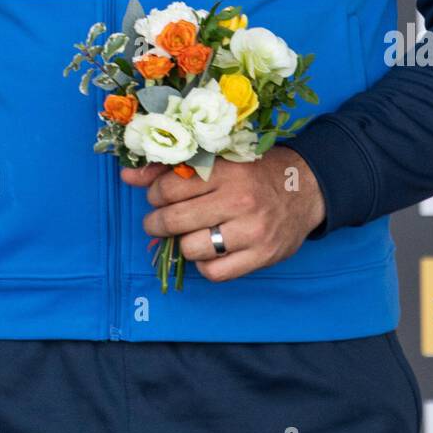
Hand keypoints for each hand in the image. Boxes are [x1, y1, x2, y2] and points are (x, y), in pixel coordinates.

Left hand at [120, 145, 325, 282]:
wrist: (306, 188)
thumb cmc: (255, 171)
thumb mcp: (219, 159)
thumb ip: (172, 167)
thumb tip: (126, 177)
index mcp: (226, 170)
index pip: (169, 188)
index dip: (154, 194)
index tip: (157, 196)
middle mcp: (239, 200)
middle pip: (175, 220)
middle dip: (157, 222)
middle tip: (159, 220)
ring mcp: (251, 232)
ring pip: (191, 249)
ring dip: (181, 244)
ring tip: (186, 234)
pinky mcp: (261, 257)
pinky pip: (214, 272)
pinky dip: (204, 265)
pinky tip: (208, 250)